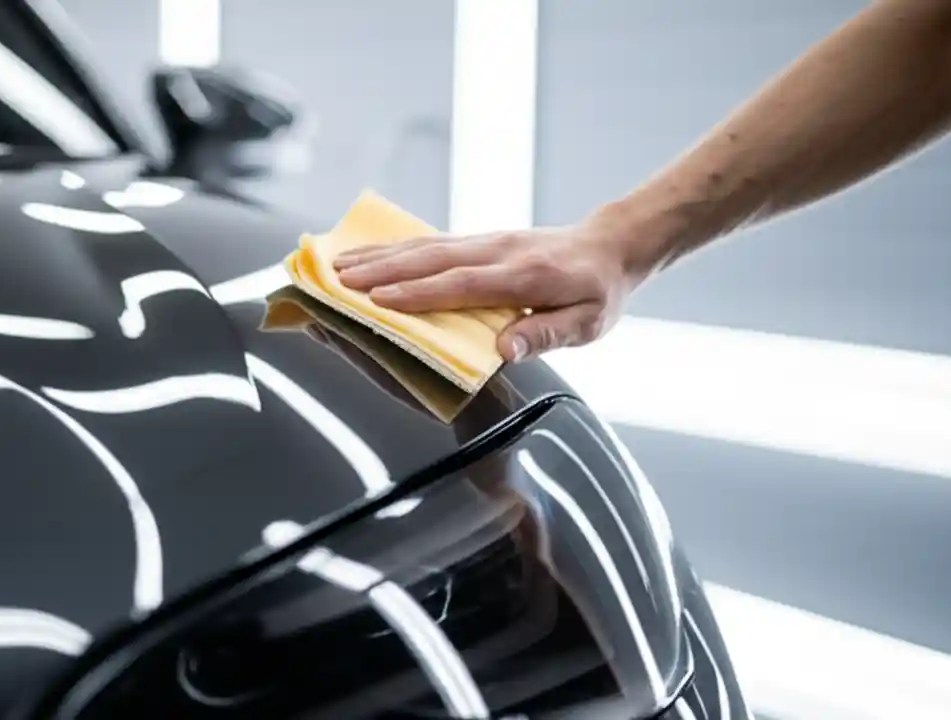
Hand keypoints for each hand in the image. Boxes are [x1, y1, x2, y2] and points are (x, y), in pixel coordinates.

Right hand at [334, 208, 657, 361]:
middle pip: (433, 259)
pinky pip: (432, 242)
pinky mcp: (479, 239)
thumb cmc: (598, 291)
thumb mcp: (587, 322)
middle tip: (340, 281)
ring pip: (426, 246)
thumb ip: (546, 333)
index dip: (419, 292)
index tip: (379, 299)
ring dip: (380, 255)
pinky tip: (369, 254)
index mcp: (524, 275)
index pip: (463, 284)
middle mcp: (498, 251)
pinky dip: (396, 248)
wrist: (610, 244)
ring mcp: (486, 241)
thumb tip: (507, 349)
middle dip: (383, 270)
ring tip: (340, 264)